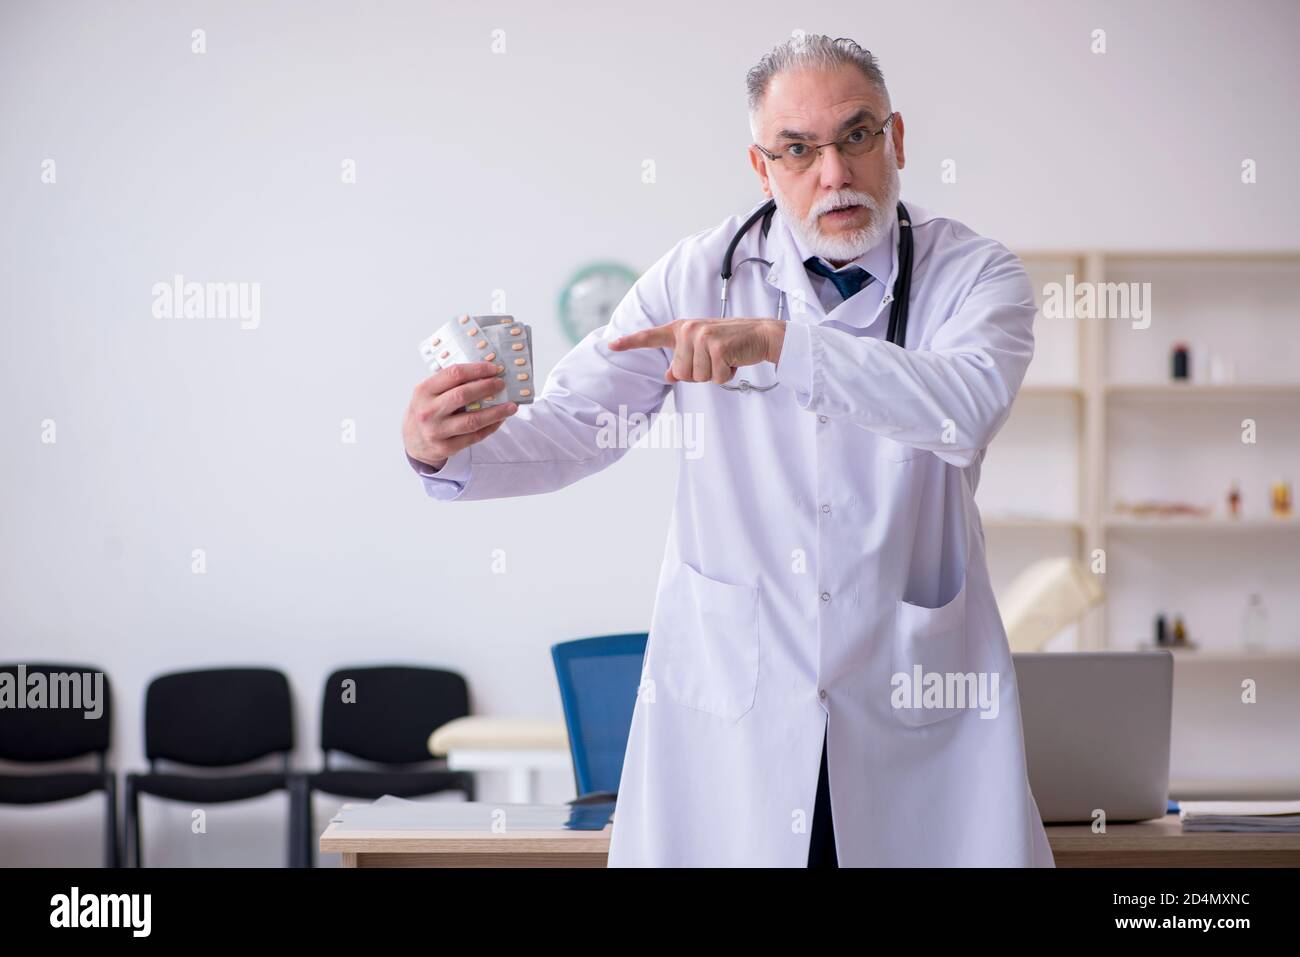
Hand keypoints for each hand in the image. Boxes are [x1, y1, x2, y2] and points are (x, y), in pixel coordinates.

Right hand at [403, 362, 517, 469]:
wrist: (413, 440)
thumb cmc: (427, 409)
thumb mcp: (429, 392)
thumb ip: (450, 383)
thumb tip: (486, 373)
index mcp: (424, 391)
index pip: (454, 374)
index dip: (477, 370)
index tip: (493, 368)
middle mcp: (428, 411)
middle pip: (463, 395)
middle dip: (487, 387)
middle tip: (502, 384)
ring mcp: (436, 431)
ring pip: (472, 420)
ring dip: (496, 412)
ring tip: (511, 406)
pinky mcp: (446, 447)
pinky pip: (475, 436)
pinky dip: (491, 427)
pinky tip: (500, 419)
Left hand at [607, 318, 785, 383]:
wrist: (761, 334)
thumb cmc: (732, 343)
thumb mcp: (703, 350)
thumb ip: (683, 360)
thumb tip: (668, 376)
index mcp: (682, 328)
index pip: (651, 337)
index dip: (630, 342)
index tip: (611, 345)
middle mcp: (688, 330)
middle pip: (681, 374)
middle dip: (701, 374)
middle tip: (717, 359)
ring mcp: (702, 337)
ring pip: (697, 378)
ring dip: (714, 375)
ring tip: (726, 358)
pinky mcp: (717, 347)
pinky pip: (715, 379)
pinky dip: (726, 376)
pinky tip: (734, 361)